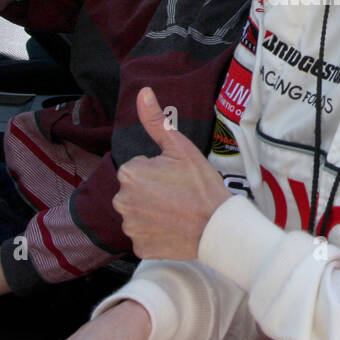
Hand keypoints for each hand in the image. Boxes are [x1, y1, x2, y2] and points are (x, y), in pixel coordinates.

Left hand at [114, 87, 231, 260]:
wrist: (217, 227)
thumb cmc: (201, 185)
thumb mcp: (181, 147)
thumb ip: (156, 121)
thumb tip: (142, 92)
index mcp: (129, 173)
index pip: (139, 169)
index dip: (159, 172)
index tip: (176, 179)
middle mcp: (122, 201)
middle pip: (135, 192)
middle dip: (152, 192)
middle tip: (178, 196)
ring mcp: (130, 227)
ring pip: (139, 214)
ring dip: (153, 213)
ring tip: (177, 213)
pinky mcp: (139, 247)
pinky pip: (144, 236)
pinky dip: (156, 233)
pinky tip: (173, 229)